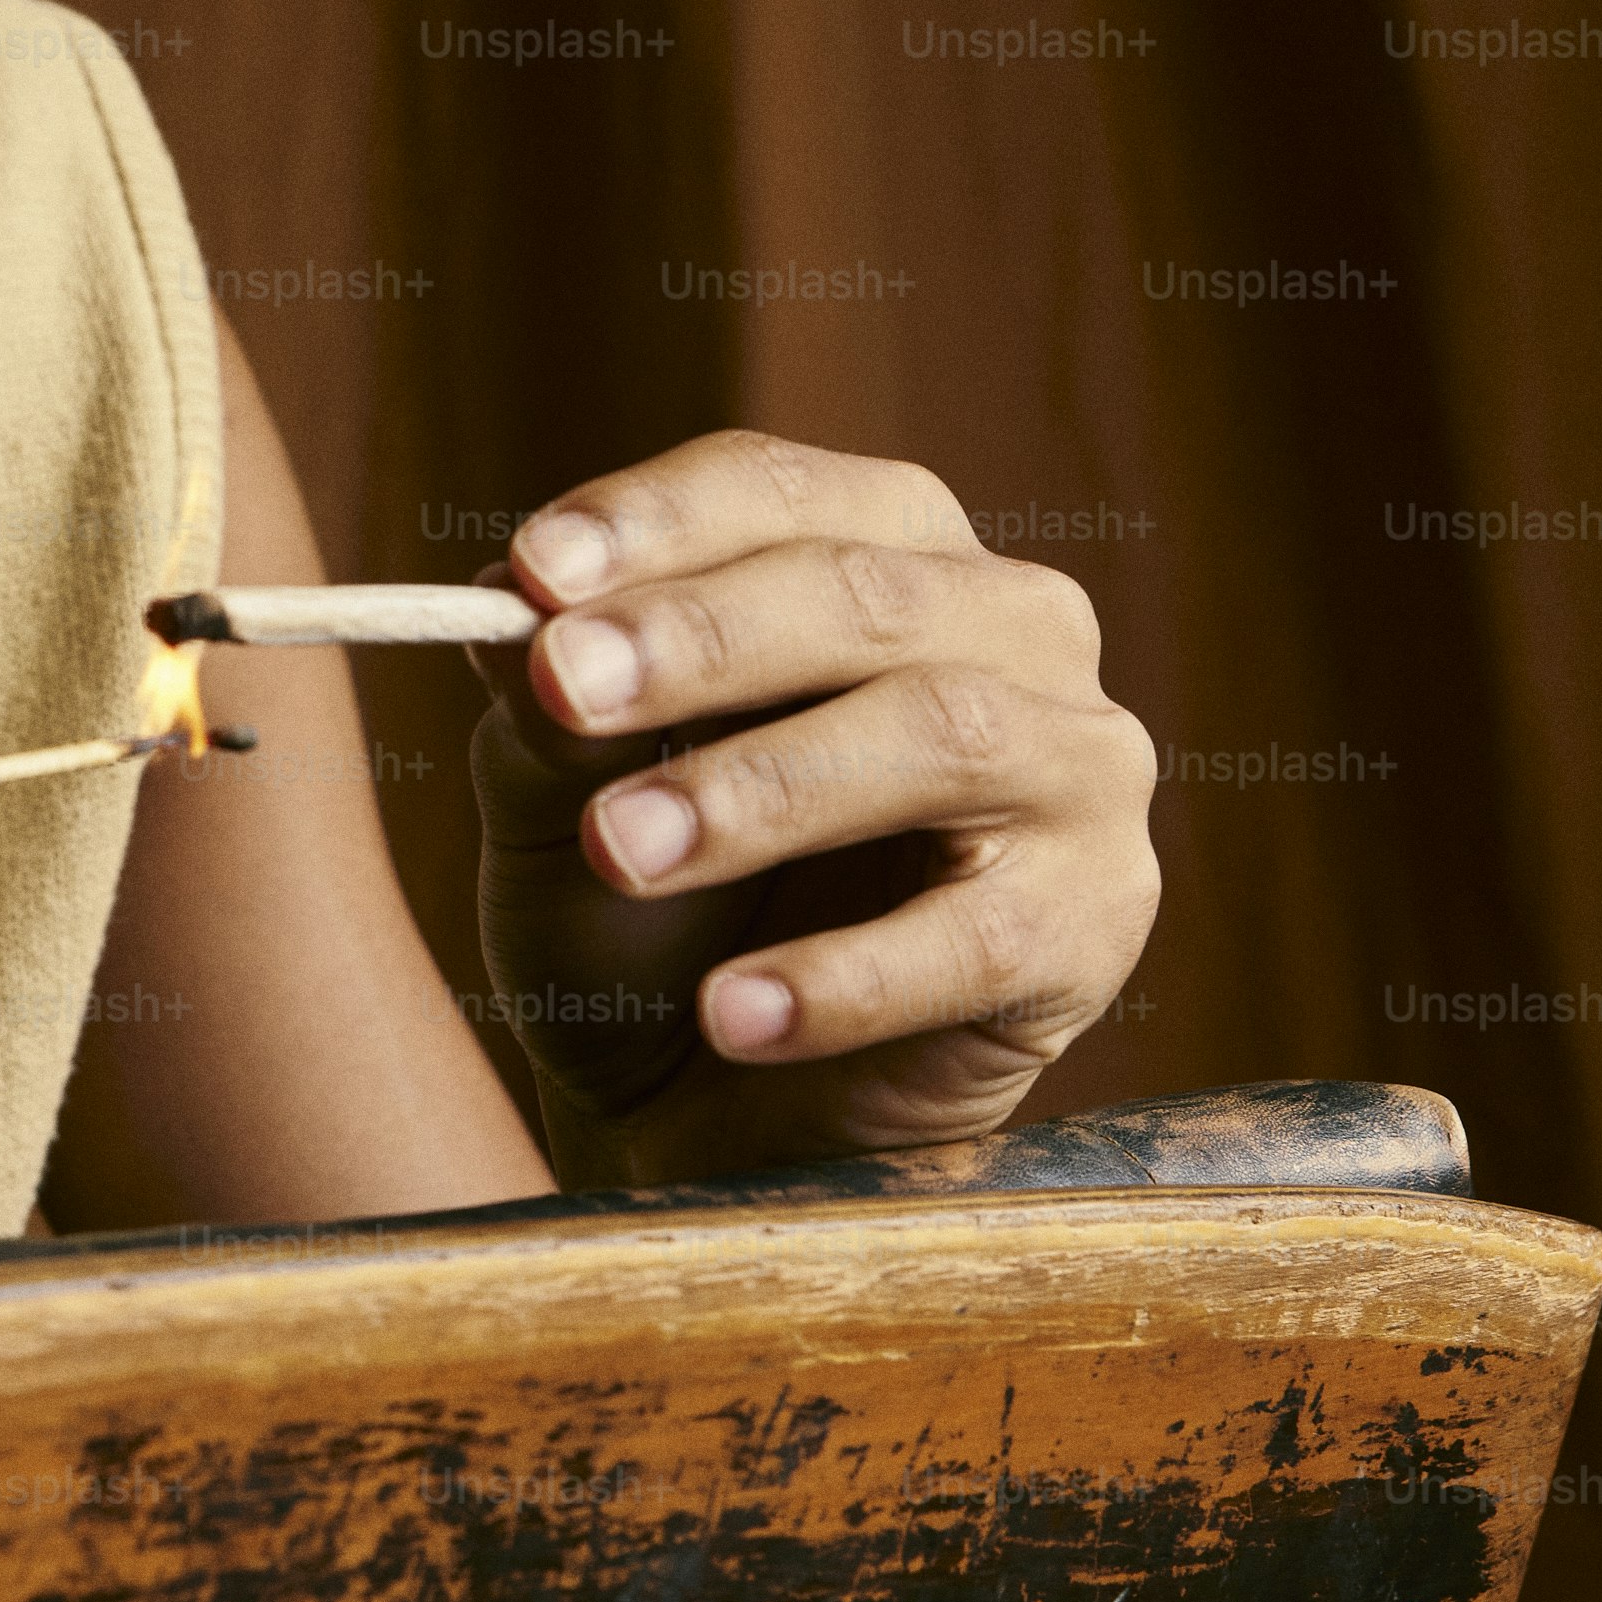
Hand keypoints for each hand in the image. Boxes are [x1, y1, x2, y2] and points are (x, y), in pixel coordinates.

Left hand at [463, 431, 1158, 1183]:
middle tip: (563, 690)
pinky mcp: (1092, 923)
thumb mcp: (563, 801)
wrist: (711, 1110)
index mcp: (885, 547)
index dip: (654, 521)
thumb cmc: (646, 912)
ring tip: (624, 850)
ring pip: (940, 730)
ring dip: (763, 790)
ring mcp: (1075, 768)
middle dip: (699, 638)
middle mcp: (1008, 625)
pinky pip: (978, 938)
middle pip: (863, 591)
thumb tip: (509, 607)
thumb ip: (551, 710)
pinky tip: (727, 1015)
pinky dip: (844, 980)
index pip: (778, 491)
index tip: (531, 572)